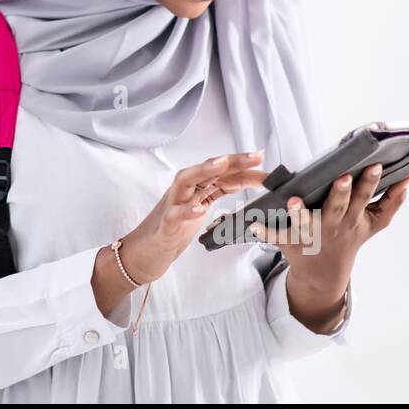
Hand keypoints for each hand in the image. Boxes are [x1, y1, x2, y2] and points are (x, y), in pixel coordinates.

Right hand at [120, 151, 268, 283]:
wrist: (147, 252)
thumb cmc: (174, 228)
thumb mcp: (201, 207)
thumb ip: (217, 191)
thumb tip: (246, 180)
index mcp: (194, 188)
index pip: (220, 172)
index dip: (242, 165)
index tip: (261, 159)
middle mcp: (183, 191)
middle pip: (207, 170)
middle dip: (232, 161)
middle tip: (256, 156)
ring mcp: (172, 206)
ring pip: (185, 181)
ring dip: (204, 171)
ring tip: (223, 164)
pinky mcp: (165, 225)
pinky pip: (174, 215)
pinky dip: (186, 210)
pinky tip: (199, 209)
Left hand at [247, 162, 408, 289]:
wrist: (325, 273)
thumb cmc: (350, 237)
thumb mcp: (374, 222)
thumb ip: (393, 200)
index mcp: (353, 218)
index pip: (363, 197)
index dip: (369, 182)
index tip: (374, 165)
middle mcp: (333, 225)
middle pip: (337, 207)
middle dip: (340, 193)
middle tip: (342, 177)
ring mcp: (311, 235)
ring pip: (306, 223)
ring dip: (300, 214)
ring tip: (293, 201)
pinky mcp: (291, 243)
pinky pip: (276, 238)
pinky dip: (264, 233)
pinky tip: (253, 226)